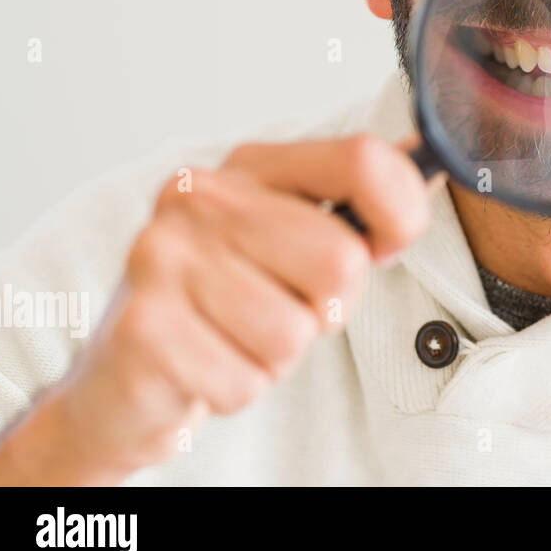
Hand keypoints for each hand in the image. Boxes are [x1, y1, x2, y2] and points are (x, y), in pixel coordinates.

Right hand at [0, 134, 432, 484]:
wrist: (119, 377)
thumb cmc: (225, 303)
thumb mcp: (291, 238)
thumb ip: (355, 201)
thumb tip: (431, 164)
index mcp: (250, 166)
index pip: (363, 161)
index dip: (401, 215)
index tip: (386, 247)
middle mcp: (200, 197)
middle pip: (341, 261)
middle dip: (326, 307)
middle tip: (278, 307)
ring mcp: (163, 257)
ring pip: (295, 331)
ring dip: (277, 355)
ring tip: (235, 337)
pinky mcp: (143, 327)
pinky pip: (248, 380)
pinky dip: (238, 389)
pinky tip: (205, 366)